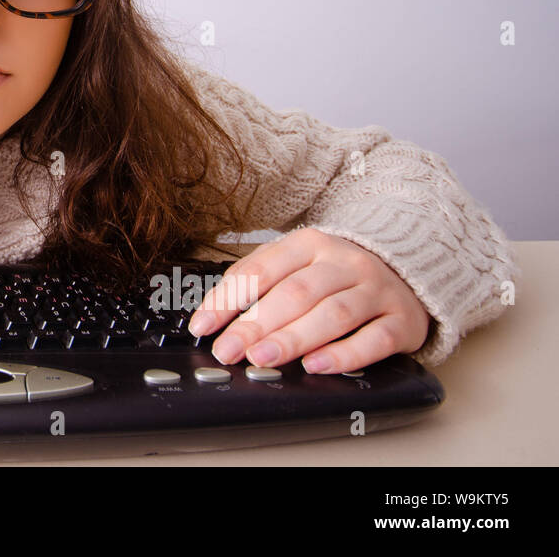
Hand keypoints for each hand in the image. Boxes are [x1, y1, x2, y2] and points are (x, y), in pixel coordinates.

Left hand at [187, 227, 430, 373]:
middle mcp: (343, 262)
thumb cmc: (336, 273)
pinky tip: (317, 365)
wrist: (407, 268)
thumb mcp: (296, 262)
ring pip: (333, 314)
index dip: (228, 299)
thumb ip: (258, 281)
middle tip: (229, 350)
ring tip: (262, 358)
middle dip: (256, 324)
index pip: (260, 270)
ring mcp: (376, 290)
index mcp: (309, 244)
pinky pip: (375, 339)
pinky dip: (345, 354)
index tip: (203, 326)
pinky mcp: (401, 320)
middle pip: (295, 293)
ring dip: (294, 338)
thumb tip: (215, 315)